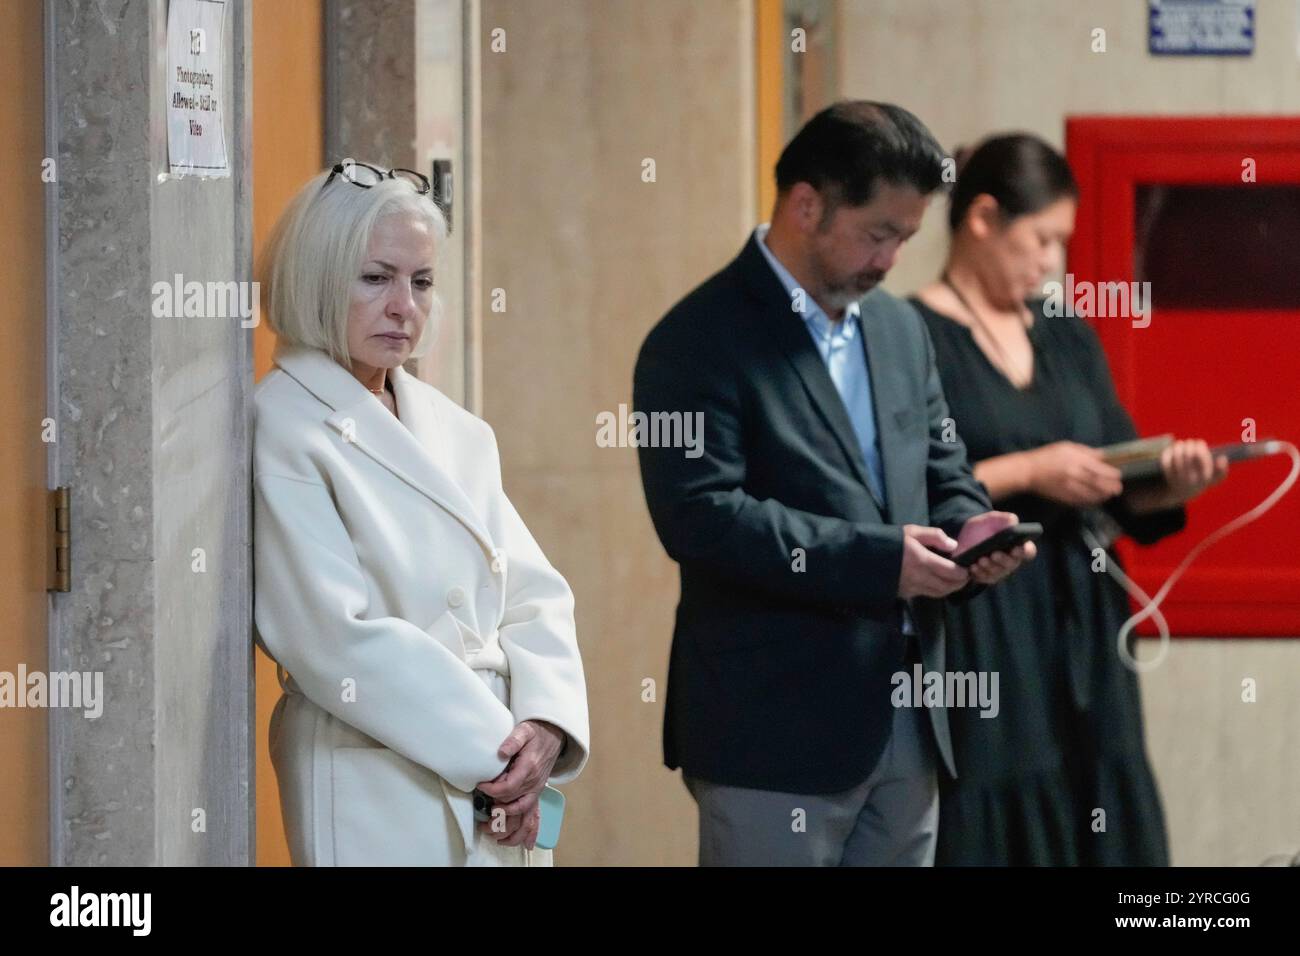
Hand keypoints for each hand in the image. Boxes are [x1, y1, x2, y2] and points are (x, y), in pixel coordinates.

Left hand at [474, 719, 564, 844]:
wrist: (554, 735)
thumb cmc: (536, 732)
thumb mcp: (524, 730)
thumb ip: (513, 741)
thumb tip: (501, 752)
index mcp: (529, 767)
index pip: (508, 787)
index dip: (492, 789)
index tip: (480, 785)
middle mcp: (534, 782)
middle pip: (512, 802)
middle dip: (494, 807)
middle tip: (479, 806)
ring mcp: (537, 789)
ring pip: (522, 812)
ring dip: (508, 822)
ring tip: (491, 828)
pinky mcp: (537, 792)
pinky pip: (532, 814)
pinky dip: (524, 828)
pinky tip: (517, 838)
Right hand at [897, 525, 969, 599]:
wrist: (866, 558)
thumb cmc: (891, 541)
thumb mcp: (911, 531)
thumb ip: (934, 535)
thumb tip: (954, 545)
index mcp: (922, 560)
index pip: (951, 572)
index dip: (963, 573)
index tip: (968, 568)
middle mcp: (919, 577)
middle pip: (947, 586)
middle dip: (959, 583)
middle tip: (966, 577)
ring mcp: (912, 588)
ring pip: (938, 593)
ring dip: (950, 589)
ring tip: (955, 581)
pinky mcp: (906, 594)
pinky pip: (927, 594)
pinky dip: (937, 591)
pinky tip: (939, 583)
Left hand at [953, 511, 1035, 585]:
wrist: (964, 537)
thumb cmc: (984, 528)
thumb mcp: (991, 519)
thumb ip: (1004, 518)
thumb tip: (1013, 522)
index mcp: (1017, 546)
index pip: (1028, 551)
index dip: (1025, 551)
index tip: (1017, 548)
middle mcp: (1010, 561)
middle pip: (1011, 563)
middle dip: (1003, 559)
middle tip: (995, 554)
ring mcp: (998, 570)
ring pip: (997, 572)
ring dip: (989, 566)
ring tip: (981, 559)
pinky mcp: (985, 577)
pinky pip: (984, 577)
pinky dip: (979, 572)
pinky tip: (973, 566)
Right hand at [1025, 441, 1122, 505]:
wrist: (1028, 471)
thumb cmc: (1048, 455)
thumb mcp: (1067, 447)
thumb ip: (1086, 452)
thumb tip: (1103, 456)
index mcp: (1076, 460)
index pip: (1100, 469)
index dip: (1112, 474)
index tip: (1118, 474)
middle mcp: (1074, 475)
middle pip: (1098, 484)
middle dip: (1111, 487)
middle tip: (1118, 488)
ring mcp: (1069, 488)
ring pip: (1092, 495)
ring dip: (1103, 496)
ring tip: (1109, 494)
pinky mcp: (1064, 497)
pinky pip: (1082, 502)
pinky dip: (1092, 502)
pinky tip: (1096, 499)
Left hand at [1160, 439, 1227, 500]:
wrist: (1181, 495)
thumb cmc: (1200, 482)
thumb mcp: (1213, 480)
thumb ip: (1221, 471)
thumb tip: (1222, 458)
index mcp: (1203, 479)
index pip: (1203, 459)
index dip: (1201, 448)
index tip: (1200, 443)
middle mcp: (1191, 480)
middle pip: (1189, 456)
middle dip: (1190, 446)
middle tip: (1190, 441)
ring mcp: (1178, 479)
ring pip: (1177, 458)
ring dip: (1178, 448)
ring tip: (1180, 443)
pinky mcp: (1167, 477)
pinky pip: (1166, 463)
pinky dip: (1168, 454)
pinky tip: (1171, 449)